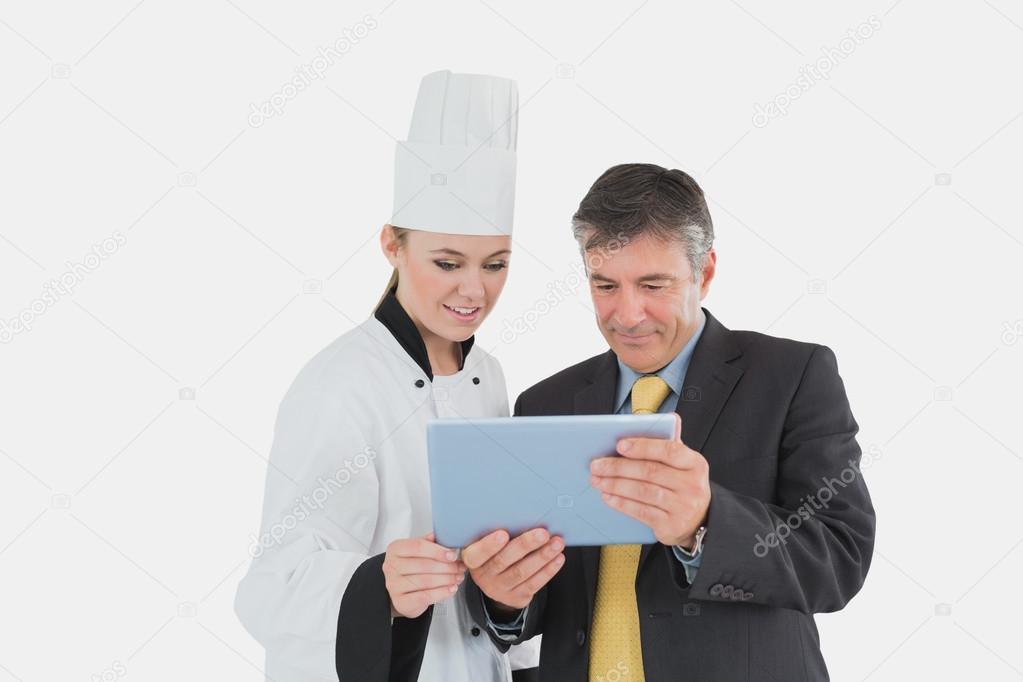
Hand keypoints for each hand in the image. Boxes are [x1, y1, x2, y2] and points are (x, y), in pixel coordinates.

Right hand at [383, 533, 464, 618]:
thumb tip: (446, 534)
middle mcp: (391, 566)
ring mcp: (394, 585)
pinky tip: (451, 589)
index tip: (453, 555)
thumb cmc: (411, 568)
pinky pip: (425, 596)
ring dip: (447, 579)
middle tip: (460, 567)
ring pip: (426, 581)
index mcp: (396, 549)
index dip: (438, 551)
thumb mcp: (417, 551)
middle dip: (447, 567)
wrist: (400, 592)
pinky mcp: (400, 601)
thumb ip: (429, 542)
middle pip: (424, 565)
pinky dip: (442, 593)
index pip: (418, 546)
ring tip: (458, 577)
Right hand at [462, 528, 564, 610]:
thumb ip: (497, 532)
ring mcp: (499, 589)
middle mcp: (484, 576)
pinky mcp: (516, 597)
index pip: (477, 554)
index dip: (489, 545)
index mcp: (473, 559)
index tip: (503, 534)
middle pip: (503, 560)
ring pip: (522, 572)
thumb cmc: (495, 553)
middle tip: (543, 533)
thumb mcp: (488, 543)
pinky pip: (533, 584)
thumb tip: (523, 516)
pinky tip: (557, 558)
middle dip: (525, 545)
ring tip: (556, 543)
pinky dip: (548, 570)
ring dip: (542, 556)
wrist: (497, 582)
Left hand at [589, 414, 709, 546]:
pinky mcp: (671, 525)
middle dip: (618, 467)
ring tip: (597, 480)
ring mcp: (682, 506)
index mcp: (694, 463)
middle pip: (650, 471)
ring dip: (615, 485)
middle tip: (597, 465)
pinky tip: (608, 496)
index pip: (669, 450)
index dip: (643, 446)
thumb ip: (668, 444)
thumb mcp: (683, 464)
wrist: (700, 521)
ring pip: (643, 492)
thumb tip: (662, 417)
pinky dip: (621, 503)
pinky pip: (641, 512)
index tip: (620, 445)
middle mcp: (692, 485)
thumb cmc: (683, 485)